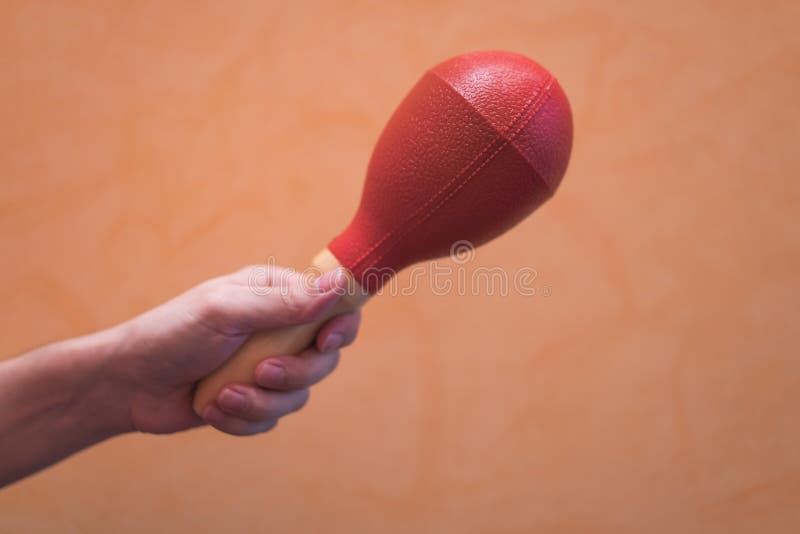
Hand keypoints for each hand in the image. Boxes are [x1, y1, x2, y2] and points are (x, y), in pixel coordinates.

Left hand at [110, 265, 359, 435]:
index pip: (333, 305)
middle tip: (261, 372)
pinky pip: (272, 418)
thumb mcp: (227, 311)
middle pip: (324, 358)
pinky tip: (212, 409)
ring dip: (261, 401)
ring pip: (298, 395)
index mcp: (275, 295)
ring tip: (222, 395)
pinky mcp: (252, 400)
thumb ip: (285, 303)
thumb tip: (338, 284)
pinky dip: (243, 419)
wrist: (127, 384)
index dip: (340, 327)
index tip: (325, 343)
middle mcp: (277, 330)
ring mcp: (265, 367)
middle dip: (295, 373)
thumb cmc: (172, 334)